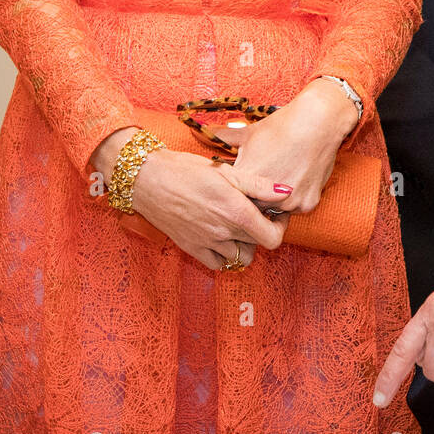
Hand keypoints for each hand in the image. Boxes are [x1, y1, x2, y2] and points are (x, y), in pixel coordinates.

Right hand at [127, 148, 290, 271]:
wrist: (147, 178)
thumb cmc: (186, 169)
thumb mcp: (226, 171)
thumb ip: (259, 186)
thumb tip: (286, 192)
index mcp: (235, 211)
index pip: (273, 238)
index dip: (280, 227)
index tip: (276, 213)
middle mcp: (222, 232)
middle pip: (258, 244)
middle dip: (262, 229)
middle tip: (256, 213)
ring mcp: (206, 243)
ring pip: (240, 256)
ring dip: (245, 243)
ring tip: (239, 224)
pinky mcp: (191, 248)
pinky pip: (218, 263)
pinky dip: (225, 255)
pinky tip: (222, 236)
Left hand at [207, 78, 358, 214]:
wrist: (319, 122)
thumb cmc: (281, 126)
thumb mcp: (249, 132)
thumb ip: (224, 137)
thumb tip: (202, 131)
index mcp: (246, 181)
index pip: (232, 199)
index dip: (235, 192)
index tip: (238, 185)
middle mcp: (265, 197)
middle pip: (252, 209)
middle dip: (253, 200)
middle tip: (260, 182)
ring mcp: (288, 203)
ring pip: (275, 211)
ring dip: (274, 202)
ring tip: (280, 178)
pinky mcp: (308, 204)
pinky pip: (296, 208)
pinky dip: (295, 198)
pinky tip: (296, 178)